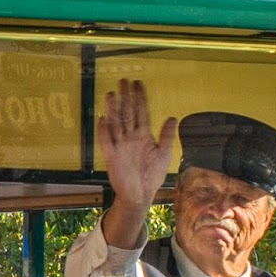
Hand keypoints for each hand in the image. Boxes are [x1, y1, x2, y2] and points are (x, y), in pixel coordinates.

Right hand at [98, 79, 175, 247]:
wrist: (140, 195)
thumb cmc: (152, 175)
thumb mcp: (164, 154)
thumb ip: (167, 136)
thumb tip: (172, 118)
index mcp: (143, 135)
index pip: (141, 112)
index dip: (140, 97)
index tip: (137, 83)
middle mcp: (130, 138)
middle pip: (127, 113)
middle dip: (125, 97)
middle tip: (123, 81)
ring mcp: (120, 146)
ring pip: (116, 124)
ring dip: (113, 110)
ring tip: (112, 95)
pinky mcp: (112, 157)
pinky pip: (106, 142)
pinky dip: (104, 131)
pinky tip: (103, 119)